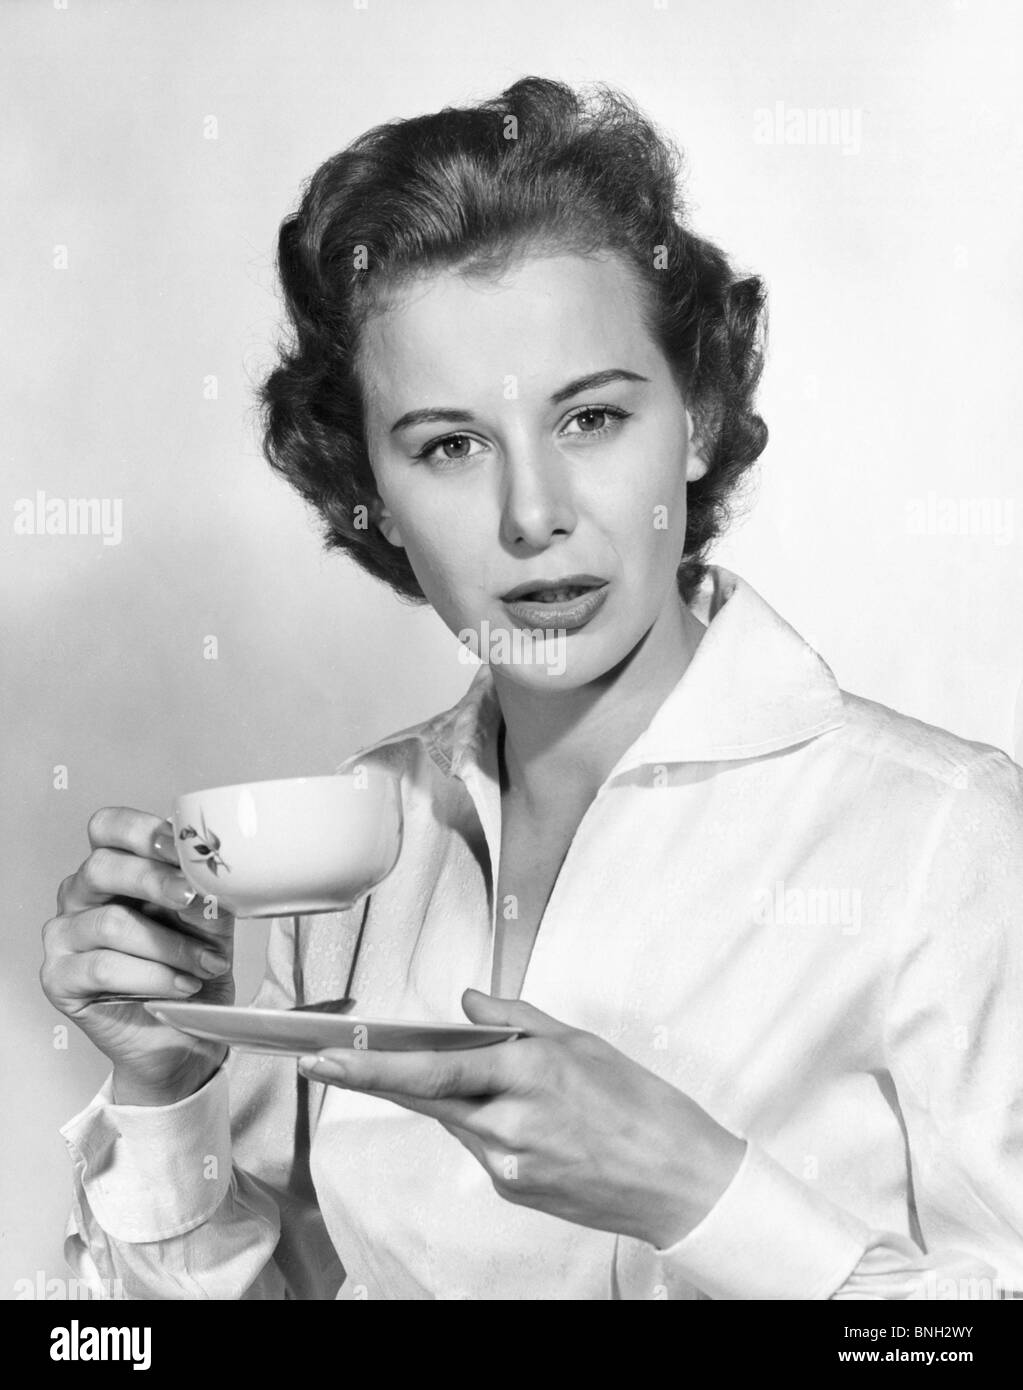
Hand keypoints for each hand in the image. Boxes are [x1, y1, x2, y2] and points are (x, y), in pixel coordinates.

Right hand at [40, 807, 236, 1105]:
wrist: (184, 1035)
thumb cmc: (193, 969)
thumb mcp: (211, 920)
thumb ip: (207, 890)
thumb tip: (212, 871)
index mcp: (114, 868)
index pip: (109, 826)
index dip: (143, 831)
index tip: (181, 847)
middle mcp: (80, 896)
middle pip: (103, 867)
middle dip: (157, 882)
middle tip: (196, 899)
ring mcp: (63, 936)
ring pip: (111, 923)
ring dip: (169, 946)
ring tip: (204, 966)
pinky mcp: (59, 978)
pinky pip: (104, 968)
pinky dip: (153, 976)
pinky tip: (181, 985)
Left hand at [299, 989, 745, 1247]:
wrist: (680, 1181)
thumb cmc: (643, 1107)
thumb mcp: (582, 1042)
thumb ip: (515, 1020)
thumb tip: (468, 1007)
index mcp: (530, 1072)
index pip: (433, 1068)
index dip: (372, 1066)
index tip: (327, 1058)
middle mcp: (510, 1122)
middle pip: (425, 1097)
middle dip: (373, 1078)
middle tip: (328, 1061)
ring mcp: (509, 1163)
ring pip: (455, 1119)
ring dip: (455, 1096)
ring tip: (505, 1083)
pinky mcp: (514, 1188)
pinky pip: (482, 1146)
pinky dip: (488, 1122)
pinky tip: (530, 1118)